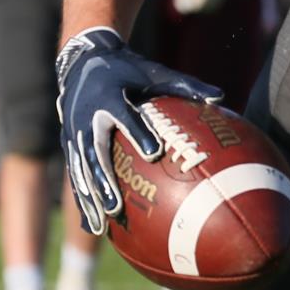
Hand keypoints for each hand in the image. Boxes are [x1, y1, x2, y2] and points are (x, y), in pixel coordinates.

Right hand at [54, 28, 222, 235]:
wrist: (82, 62)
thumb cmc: (127, 71)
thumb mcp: (154, 72)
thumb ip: (185, 85)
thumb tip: (220, 96)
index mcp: (109, 97)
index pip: (124, 116)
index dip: (139, 133)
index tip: (154, 152)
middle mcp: (86, 117)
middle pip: (94, 153)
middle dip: (103, 181)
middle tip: (115, 206)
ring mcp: (74, 133)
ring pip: (80, 170)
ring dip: (89, 199)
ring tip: (101, 226)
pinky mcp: (69, 145)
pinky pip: (76, 175)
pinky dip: (83, 200)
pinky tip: (93, 226)